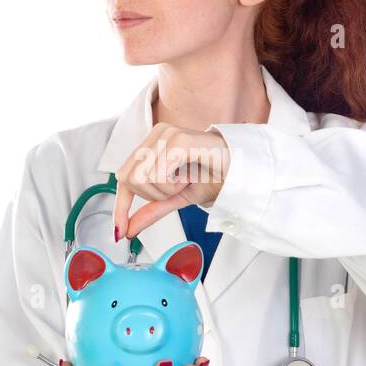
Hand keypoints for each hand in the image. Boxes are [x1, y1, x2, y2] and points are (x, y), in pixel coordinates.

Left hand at [113, 122, 230, 239]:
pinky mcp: (179, 140)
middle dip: (151, 195)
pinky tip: (187, 178)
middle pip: (128, 178)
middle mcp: (157, 135)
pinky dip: (171, 185)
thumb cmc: (215, 176)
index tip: (120, 230)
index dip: (120, 206)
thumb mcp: (177, 197)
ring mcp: (167, 134)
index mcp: (153, 145)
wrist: (244, 170)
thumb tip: (128, 229)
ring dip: (163, 190)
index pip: (124, 176)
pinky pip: (158, 174)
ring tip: (184, 181)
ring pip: (141, 178)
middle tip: (175, 189)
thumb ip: (151, 209)